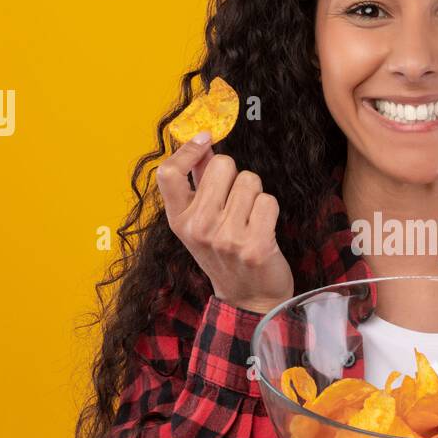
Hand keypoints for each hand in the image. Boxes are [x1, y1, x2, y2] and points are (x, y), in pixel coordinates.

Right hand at [156, 131, 294, 313]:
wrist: (249, 298)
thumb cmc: (225, 254)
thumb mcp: (202, 221)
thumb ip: (199, 181)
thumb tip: (204, 142)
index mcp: (179, 220)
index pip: (168, 173)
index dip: (188, 150)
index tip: (206, 139)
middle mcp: (198, 228)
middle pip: (222, 165)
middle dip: (235, 176)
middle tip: (236, 202)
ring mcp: (226, 238)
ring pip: (250, 181)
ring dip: (255, 195)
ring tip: (249, 220)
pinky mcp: (254, 245)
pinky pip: (268, 201)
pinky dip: (269, 211)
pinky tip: (262, 230)